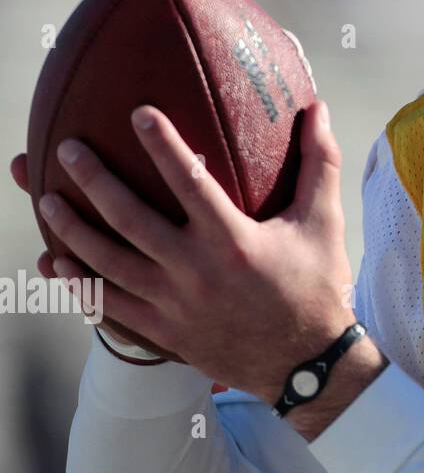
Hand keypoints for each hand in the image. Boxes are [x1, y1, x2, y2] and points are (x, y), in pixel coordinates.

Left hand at [24, 101, 357, 401]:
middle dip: (94, 180)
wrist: (307, 363)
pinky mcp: (163, 331)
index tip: (138, 113)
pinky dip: (78, 283)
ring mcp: (174, 305)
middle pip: (130, 219)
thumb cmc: (318, 285)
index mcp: (234, 240)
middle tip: (69, 149)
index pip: (190, 181)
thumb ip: (320, 163)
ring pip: (108, 263)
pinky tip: (57, 262)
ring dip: (73, 230)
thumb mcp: (324, 222)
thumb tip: (318, 109)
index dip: (162, 144)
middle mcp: (196, 271)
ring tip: (49, 201)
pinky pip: (109, 305)